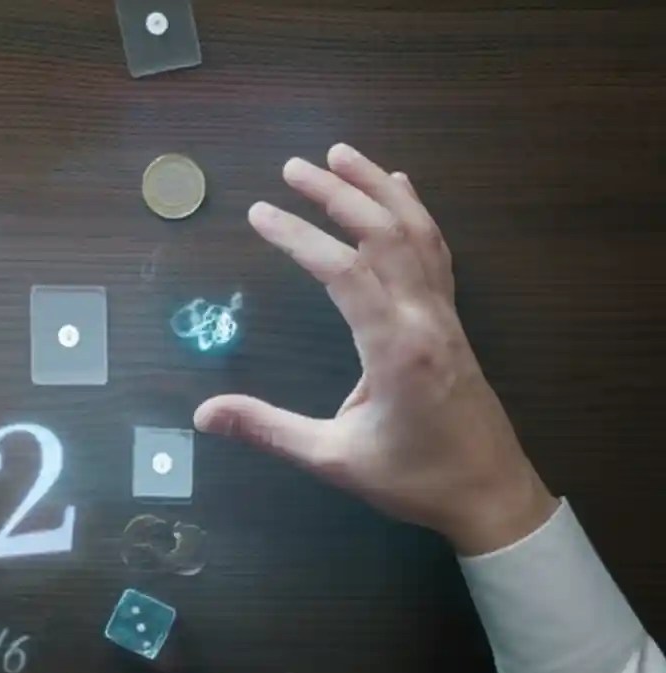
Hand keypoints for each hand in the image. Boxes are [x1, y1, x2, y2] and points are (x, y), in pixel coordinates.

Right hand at [194, 144, 557, 555]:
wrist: (492, 495)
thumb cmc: (414, 480)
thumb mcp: (334, 460)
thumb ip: (269, 430)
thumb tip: (203, 414)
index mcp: (396, 349)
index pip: (343, 273)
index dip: (298, 237)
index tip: (259, 213)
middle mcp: (424, 318)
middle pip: (384, 235)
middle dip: (337, 194)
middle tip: (291, 167)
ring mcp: (444, 314)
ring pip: (417, 232)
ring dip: (377, 189)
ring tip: (341, 155)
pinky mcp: (452, 318)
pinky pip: (436, 250)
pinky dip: (414, 212)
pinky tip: (400, 188)